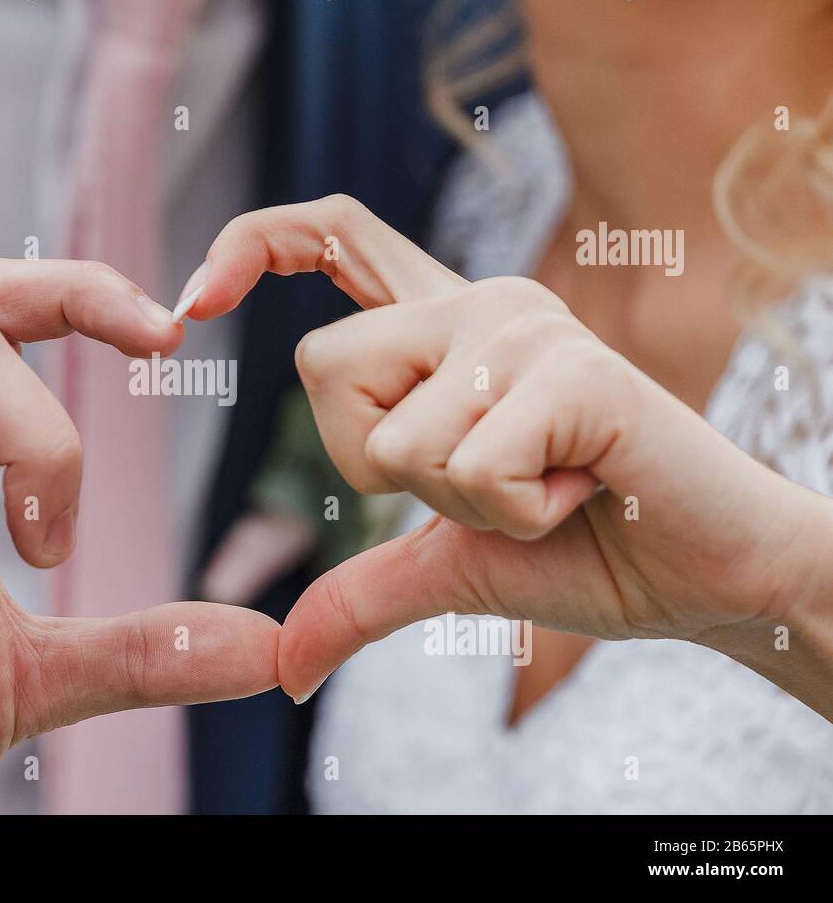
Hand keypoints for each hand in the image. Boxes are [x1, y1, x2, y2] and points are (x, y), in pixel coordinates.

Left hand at [185, 196, 832, 716]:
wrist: (710, 577)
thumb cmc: (585, 550)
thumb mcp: (448, 566)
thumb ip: (360, 591)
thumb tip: (283, 668)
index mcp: (445, 328)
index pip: (332, 234)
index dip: (252, 244)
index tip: (191, 306)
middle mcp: (479, 303)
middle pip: (323, 367)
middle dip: (378, 466)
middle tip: (486, 484)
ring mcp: (526, 326)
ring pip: (396, 437)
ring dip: (463, 506)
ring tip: (550, 487)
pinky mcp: (575, 368)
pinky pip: (470, 467)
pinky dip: (515, 517)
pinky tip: (583, 489)